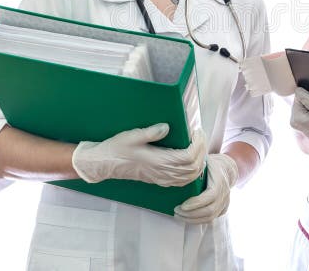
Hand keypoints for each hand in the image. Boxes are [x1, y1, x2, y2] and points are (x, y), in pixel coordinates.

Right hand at [72, 124, 205, 185]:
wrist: (106, 164)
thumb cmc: (117, 148)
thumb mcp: (132, 136)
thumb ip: (150, 132)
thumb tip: (166, 127)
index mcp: (158, 161)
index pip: (188, 157)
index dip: (197, 145)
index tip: (197, 131)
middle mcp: (162, 172)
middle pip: (194, 167)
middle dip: (201, 150)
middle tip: (200, 135)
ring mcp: (162, 178)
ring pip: (190, 176)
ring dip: (199, 161)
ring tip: (198, 145)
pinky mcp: (160, 180)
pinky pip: (182, 181)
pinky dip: (192, 172)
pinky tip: (191, 160)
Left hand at [174, 153, 238, 223]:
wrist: (226, 169)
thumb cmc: (211, 165)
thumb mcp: (204, 162)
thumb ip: (194, 168)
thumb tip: (177, 173)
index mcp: (220, 181)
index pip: (210, 196)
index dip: (196, 203)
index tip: (182, 206)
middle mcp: (224, 194)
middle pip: (209, 211)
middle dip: (190, 214)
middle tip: (176, 211)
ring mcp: (225, 203)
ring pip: (209, 217)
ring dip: (192, 219)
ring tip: (179, 215)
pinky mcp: (223, 209)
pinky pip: (211, 218)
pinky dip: (198, 220)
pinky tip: (187, 217)